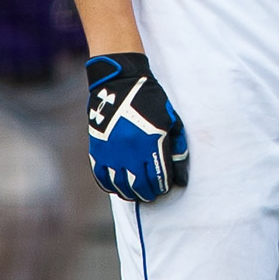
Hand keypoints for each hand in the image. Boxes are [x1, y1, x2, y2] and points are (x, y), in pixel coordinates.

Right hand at [85, 53, 188, 201]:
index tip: (166, 187)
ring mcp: (113, 154)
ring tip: (136, 193)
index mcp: (152, 143)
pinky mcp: (98, 152)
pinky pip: (102, 178)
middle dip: (149, 192)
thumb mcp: (169, 119)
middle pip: (141, 185)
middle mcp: (132, 152)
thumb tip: (180, 169)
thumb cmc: (149, 100)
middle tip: (153, 194)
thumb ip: (175, 144)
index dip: (164, 185)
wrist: (119, 85)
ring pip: (121, 186)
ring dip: (131, 193)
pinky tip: (118, 187)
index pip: (160, 176)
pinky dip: (111, 186)